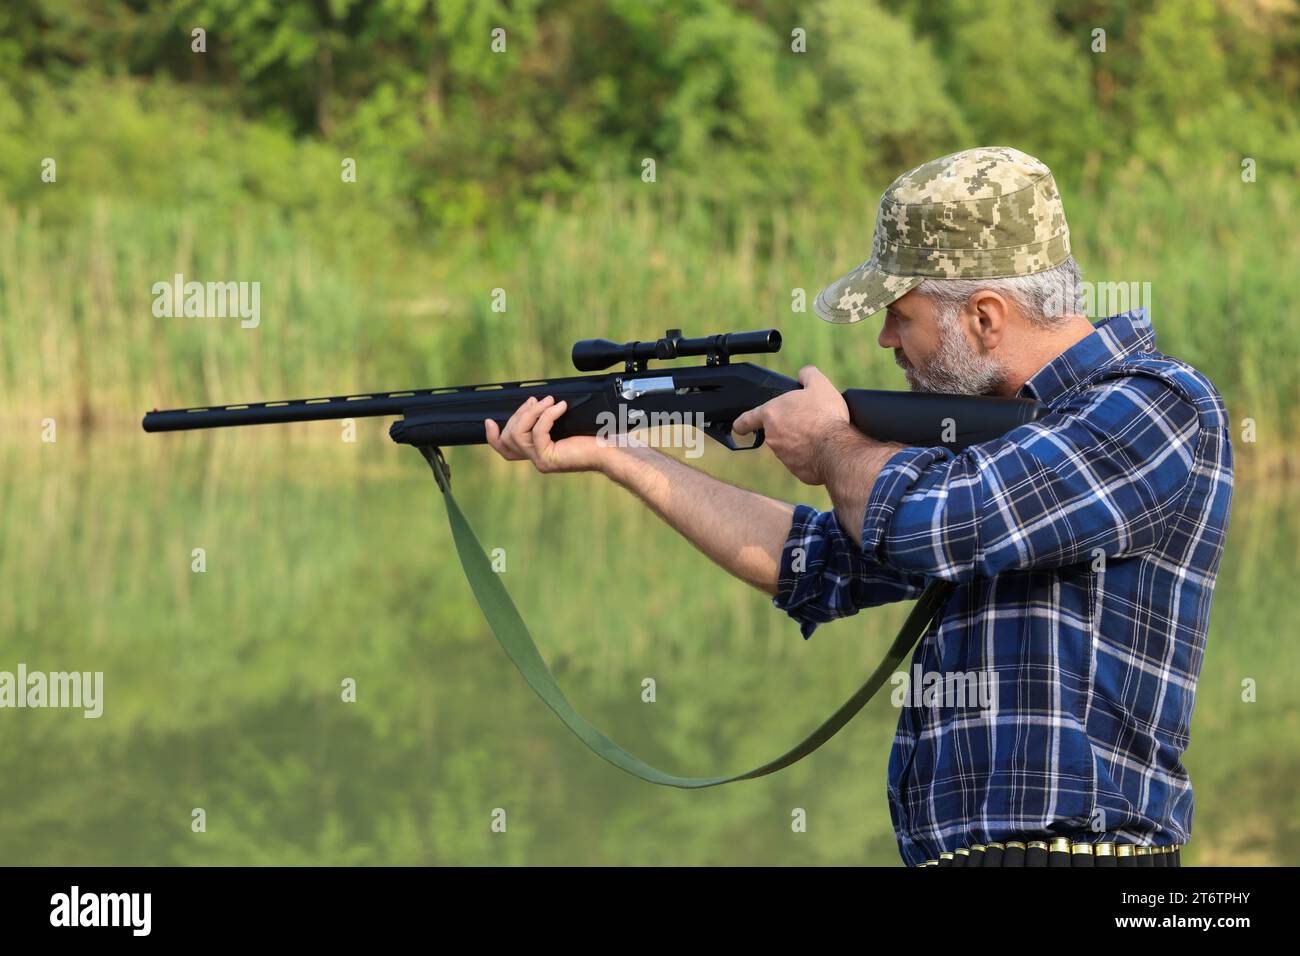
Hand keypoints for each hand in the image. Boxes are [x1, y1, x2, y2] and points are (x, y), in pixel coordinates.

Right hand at [484, 395, 608, 473]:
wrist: (609, 450)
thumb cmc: (592, 437)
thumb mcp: (563, 425)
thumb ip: (545, 420)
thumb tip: (533, 402)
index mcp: (537, 453)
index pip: (505, 450)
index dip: (493, 437)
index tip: (489, 421)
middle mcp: (536, 460)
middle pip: (509, 437)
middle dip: (520, 413)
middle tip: (538, 401)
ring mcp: (540, 461)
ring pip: (518, 434)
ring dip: (532, 413)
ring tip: (549, 402)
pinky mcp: (548, 459)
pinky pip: (537, 432)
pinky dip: (547, 416)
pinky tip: (560, 407)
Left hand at [733, 366, 849, 484]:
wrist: (837, 449)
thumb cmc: (825, 416)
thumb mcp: (819, 384)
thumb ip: (807, 374)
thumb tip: (804, 374)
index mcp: (771, 415)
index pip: (746, 419)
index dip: (741, 422)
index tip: (738, 426)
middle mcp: (772, 437)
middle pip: (775, 431)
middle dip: (788, 426)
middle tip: (808, 420)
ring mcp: (783, 456)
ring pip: (788, 446)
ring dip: (800, 441)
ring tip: (820, 433)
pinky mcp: (796, 470)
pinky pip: (801, 460)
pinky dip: (810, 455)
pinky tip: (824, 448)